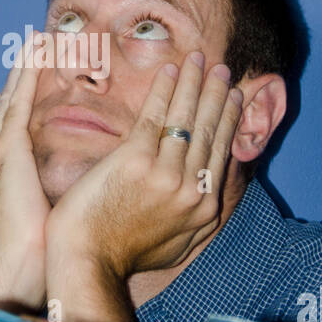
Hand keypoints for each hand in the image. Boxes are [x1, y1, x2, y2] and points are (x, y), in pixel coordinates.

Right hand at [0, 30, 49, 308]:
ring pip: (11, 95)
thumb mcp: (49, 210)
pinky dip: (26, 74)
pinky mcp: (6, 149)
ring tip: (37, 38)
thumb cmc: (43, 250)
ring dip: (24, 65)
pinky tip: (37, 51)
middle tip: (36, 43)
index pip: (12, 123)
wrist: (22, 265)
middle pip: (7, 102)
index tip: (37, 74)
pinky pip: (18, 101)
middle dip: (21, 73)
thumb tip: (86, 181)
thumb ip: (56, 188)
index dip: (22, 96)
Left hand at [45, 53, 243, 281]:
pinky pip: (155, 116)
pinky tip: (169, 72)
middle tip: (223, 68)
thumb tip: (210, 199)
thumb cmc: (123, 255)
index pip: (221, 152)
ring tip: (199, 59)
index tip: (233, 97)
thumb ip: (196, 220)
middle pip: (209, 130)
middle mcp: (191, 189)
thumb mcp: (176, 245)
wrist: (89, 261)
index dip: (228, 120)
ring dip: (194, 83)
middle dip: (218, 94)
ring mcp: (165, 174)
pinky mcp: (135, 161)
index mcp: (204, 208)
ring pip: (186, 118)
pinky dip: (164, 90)